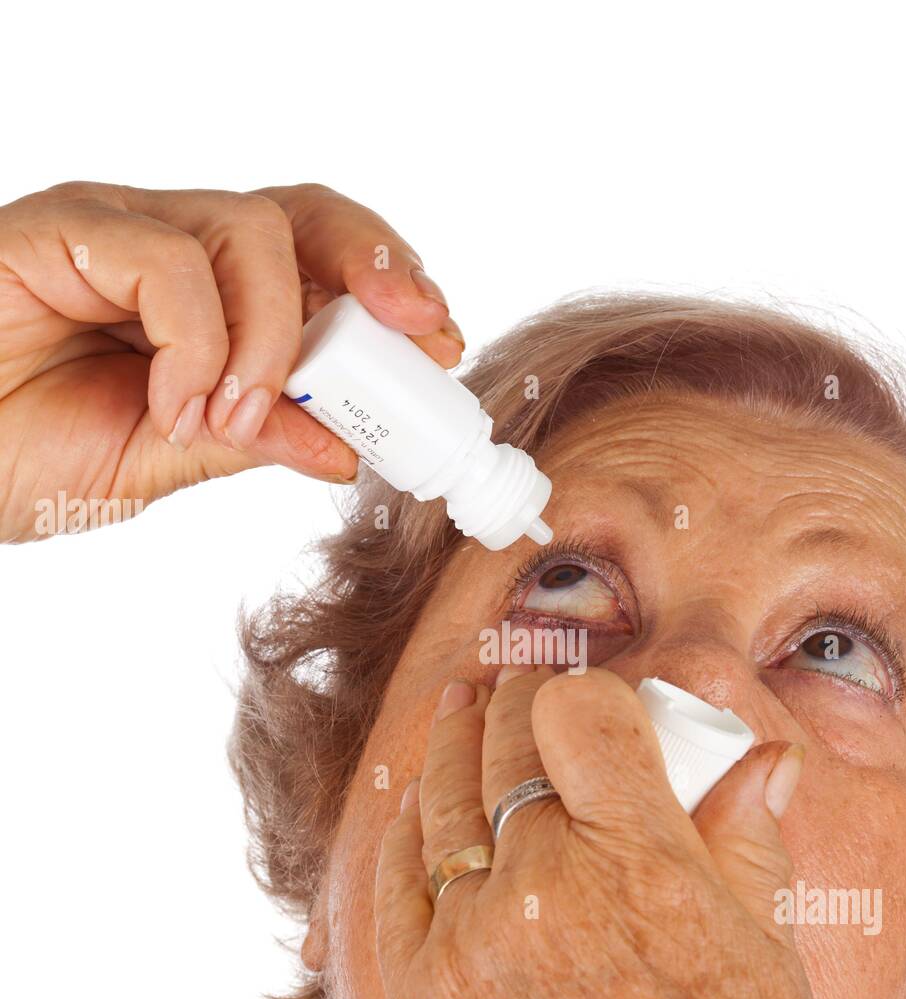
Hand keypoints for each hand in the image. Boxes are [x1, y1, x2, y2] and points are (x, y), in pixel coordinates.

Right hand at [0, 181, 462, 540]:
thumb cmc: (31, 453)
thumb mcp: (169, 457)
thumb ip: (255, 440)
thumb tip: (348, 449)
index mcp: (209, 297)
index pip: (318, 258)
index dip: (391, 290)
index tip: (443, 343)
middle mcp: (171, 248)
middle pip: (301, 213)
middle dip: (377, 266)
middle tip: (419, 332)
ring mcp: (116, 229)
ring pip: (246, 231)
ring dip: (271, 338)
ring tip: (234, 419)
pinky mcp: (58, 230)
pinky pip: (165, 258)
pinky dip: (196, 342)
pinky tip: (175, 403)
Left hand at [375, 664, 818, 998]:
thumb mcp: (766, 972)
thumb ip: (749, 848)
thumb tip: (762, 760)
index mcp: (646, 869)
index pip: (582, 714)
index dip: (582, 688)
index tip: (585, 693)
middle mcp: (545, 891)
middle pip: (503, 744)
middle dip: (510, 695)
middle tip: (512, 675)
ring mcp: (465, 948)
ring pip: (438, 802)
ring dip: (449, 742)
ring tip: (459, 706)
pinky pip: (394, 884)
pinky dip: (409, 829)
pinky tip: (418, 805)